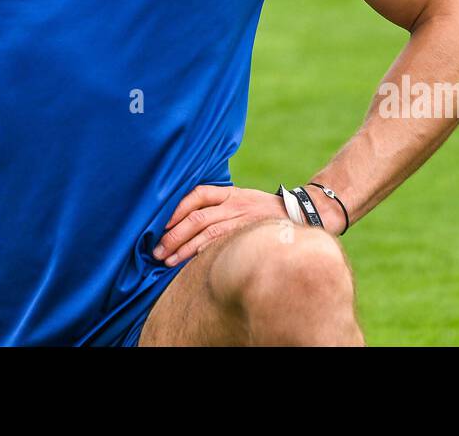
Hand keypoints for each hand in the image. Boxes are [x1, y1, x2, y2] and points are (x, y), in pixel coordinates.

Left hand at [153, 184, 320, 266]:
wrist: (301, 214)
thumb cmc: (263, 211)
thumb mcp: (241, 199)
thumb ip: (218, 206)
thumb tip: (185, 222)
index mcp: (229, 193)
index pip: (198, 194)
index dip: (177, 208)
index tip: (161, 223)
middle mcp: (235, 204)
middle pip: (198, 217)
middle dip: (174, 235)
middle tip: (158, 250)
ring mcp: (243, 220)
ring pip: (208, 234)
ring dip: (185, 249)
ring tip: (168, 261)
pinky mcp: (250, 235)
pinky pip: (223, 245)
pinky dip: (205, 254)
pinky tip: (191, 264)